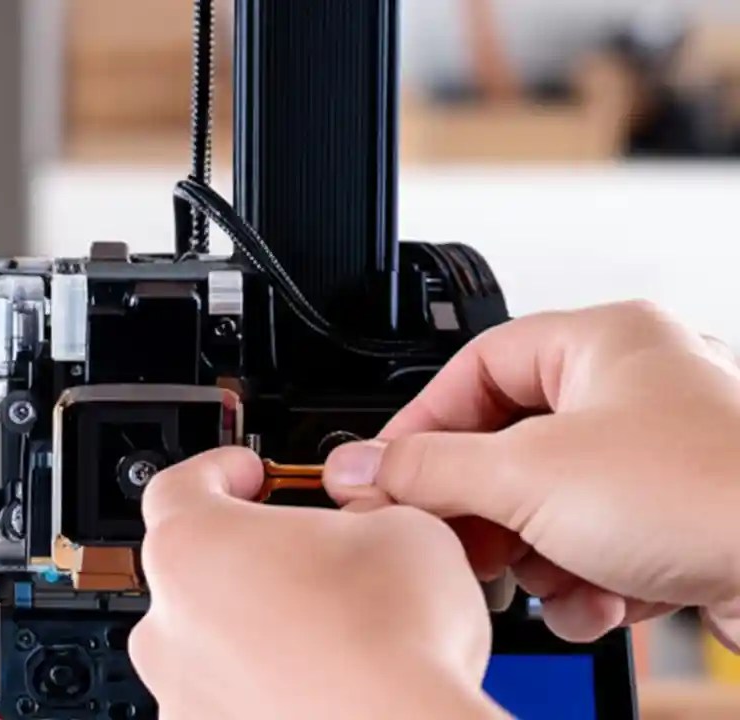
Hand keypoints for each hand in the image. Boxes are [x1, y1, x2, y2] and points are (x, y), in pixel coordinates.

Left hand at [130, 448, 506, 718]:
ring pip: (207, 642)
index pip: (178, 486)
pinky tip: (318, 683)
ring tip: (325, 633)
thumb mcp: (401, 524)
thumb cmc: (398, 642)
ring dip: (252, 629)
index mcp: (194, 545)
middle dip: (246, 558)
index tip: (249, 473)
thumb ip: (359, 508)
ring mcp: (180, 692)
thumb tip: (360, 520)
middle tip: (308, 558)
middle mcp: (168, 624)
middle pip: (192, 570)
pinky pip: (224, 699)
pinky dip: (260, 687)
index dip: (218, 472)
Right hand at [323, 300, 739, 646]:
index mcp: (605, 341)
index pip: (476, 366)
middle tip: (453, 538)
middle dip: (485, 505)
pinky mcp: (690, 517)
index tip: (389, 474)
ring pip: (556, 499)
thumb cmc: (708, 492)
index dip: (423, 423)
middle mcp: (639, 387)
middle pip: (514, 442)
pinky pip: (604, 539)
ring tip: (540, 576)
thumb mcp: (529, 476)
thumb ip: (428, 469)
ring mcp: (668, 454)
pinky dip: (587, 578)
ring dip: (537, 552)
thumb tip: (361, 467)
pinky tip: (593, 604)